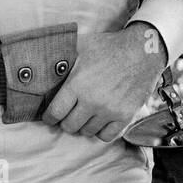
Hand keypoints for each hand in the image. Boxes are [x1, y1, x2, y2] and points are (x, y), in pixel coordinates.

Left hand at [42, 23, 165, 140]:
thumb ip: (60, 55)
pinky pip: (107, 136)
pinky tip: (100, 121)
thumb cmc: (109, 47)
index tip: (50, 116)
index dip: (49, 117)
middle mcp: (92, 101)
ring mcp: (110, 110)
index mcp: (77, 84)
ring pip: (87, 131)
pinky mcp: (125, 116)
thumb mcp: (80, 45)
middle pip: (69, 126)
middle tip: (68, 114)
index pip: (54, 113)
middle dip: (65, 121)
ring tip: (85, 115)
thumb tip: (39, 57)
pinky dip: (101, 131)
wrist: (142, 51)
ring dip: (83, 125)